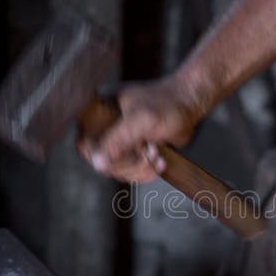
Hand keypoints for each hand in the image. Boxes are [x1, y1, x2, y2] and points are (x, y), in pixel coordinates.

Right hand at [79, 76, 206, 182]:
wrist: (190, 105)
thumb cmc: (169, 104)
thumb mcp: (142, 121)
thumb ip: (119, 139)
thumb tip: (97, 162)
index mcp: (99, 110)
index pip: (86, 143)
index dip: (103, 156)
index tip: (126, 156)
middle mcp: (104, 125)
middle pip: (101, 160)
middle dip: (128, 163)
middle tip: (148, 156)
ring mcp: (118, 138)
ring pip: (115, 169)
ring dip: (139, 168)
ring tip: (156, 155)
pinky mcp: (131, 149)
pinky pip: (128, 170)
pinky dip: (145, 170)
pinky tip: (159, 161)